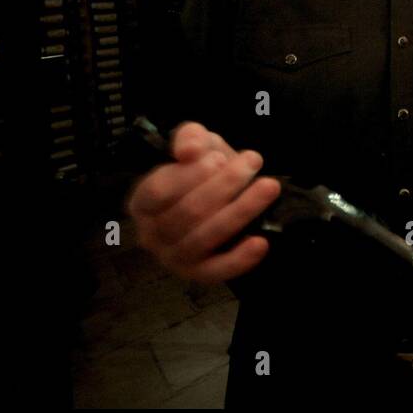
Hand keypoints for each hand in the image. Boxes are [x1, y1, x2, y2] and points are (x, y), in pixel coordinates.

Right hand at [127, 122, 281, 283]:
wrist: (222, 200)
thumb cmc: (202, 170)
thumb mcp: (195, 144)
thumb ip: (189, 137)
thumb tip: (190, 151)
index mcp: (142, 202)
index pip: (159, 191)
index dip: (190, 175)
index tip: (219, 158)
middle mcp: (152, 235)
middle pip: (188, 213)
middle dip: (224, 186)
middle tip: (253, 161)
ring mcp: (174, 259)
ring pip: (206, 238)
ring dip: (241, 211)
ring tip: (269, 186)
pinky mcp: (199, 275)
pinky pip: (218, 270)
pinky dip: (240, 258)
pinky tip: (261, 241)